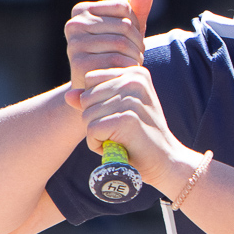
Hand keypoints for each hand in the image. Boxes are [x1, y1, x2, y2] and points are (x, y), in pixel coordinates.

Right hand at [64, 0, 153, 93]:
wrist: (96, 86)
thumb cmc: (114, 52)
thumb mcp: (126, 28)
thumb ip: (137, 6)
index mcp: (82, 10)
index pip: (123, 6)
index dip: (136, 24)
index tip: (133, 37)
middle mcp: (73, 24)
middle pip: (124, 25)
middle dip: (138, 42)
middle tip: (137, 54)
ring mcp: (74, 43)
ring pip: (122, 43)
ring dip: (136, 55)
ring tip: (133, 62)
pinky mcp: (79, 63)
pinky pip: (117, 60)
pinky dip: (129, 67)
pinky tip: (126, 72)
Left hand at [70, 64, 194, 191]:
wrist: (165, 160)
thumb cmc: (139, 135)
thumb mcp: (116, 111)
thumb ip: (92, 99)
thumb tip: (68, 95)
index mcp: (134, 72)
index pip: (90, 80)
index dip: (97, 103)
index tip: (120, 114)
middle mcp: (134, 80)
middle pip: (86, 97)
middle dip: (95, 119)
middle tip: (120, 130)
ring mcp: (131, 99)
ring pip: (87, 115)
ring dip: (97, 133)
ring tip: (120, 138)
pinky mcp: (126, 119)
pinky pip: (92, 130)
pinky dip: (99, 144)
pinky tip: (118, 146)